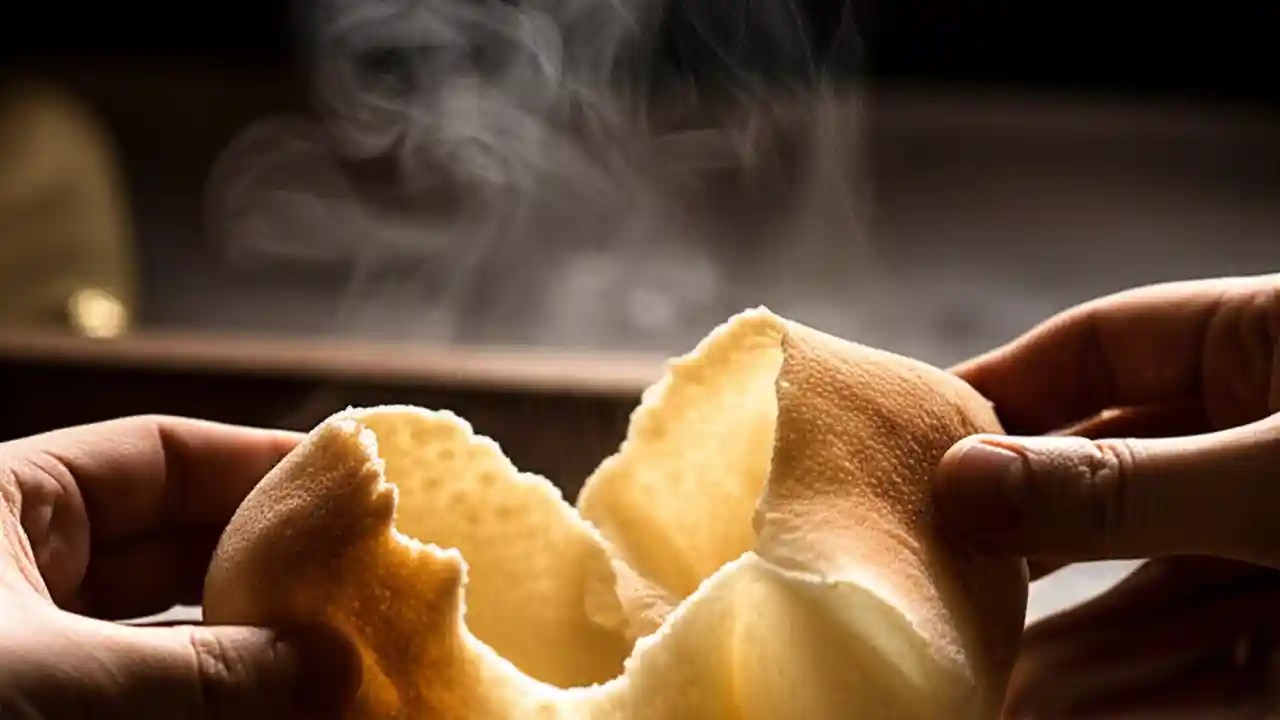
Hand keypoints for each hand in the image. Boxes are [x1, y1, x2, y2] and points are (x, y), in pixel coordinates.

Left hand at [0, 416, 359, 718]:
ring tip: (334, 653)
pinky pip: (142, 693)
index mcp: (4, 500)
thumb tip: (338, 667)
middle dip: (270, 563)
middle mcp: (19, 562)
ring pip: (164, 626)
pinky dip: (208, 701)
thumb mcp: (65, 678)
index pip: (160, 453)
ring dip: (248, 645)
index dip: (260, 462)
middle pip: (174, 540)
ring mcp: (29, 644)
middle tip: (362, 576)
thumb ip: (208, 671)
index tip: (351, 480)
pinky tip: (274, 704)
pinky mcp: (44, 705)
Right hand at [933, 274, 1279, 717]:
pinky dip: (1117, 696)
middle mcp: (1260, 445)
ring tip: (959, 649)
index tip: (909, 435)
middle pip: (1103, 474)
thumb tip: (965, 481)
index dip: (1003, 388)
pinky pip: (1190, 671)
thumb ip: (1125, 484)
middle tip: (920, 553)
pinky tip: (1035, 709)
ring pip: (1137, 582)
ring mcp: (1279, 547)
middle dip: (1014, 522)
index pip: (1103, 347)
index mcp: (1274, 346)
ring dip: (1052, 629)